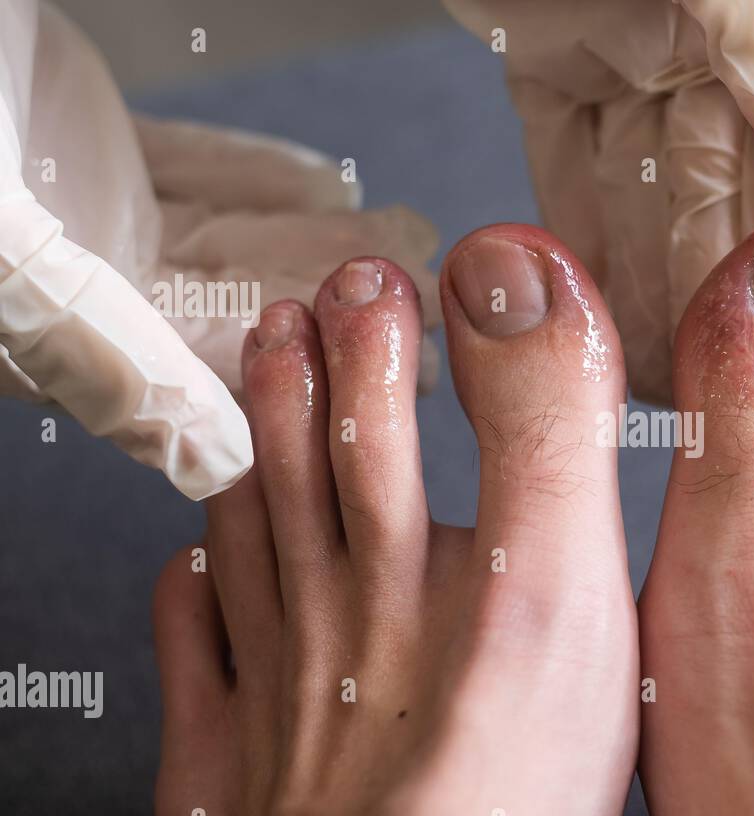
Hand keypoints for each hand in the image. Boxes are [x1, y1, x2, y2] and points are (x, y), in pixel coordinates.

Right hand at [0, 1, 438, 498]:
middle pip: (225, 310)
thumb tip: (204, 459)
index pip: (195, 377)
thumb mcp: (0, 240)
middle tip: (427, 315)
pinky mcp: (81, 135)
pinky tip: (328, 185)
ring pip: (221, 237)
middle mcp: (58, 278)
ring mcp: (72, 206)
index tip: (394, 383)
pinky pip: (194, 167)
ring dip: (315, 242)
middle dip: (328, 314)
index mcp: (31, 328)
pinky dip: (264, 176)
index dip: (300, 384)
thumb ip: (94, 347)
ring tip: (404, 249)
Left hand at [444, 0, 753, 403]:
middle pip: (718, 192)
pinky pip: (567, 153)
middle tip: (709, 392)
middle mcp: (712, 45)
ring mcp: (628, 47)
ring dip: (641, 279)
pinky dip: (573, 223)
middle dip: (714, 291)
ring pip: (642, 189)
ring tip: (646, 374)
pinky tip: (580, 292)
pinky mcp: (547, 49)